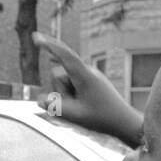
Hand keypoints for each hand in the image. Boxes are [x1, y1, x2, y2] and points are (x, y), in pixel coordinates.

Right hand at [32, 31, 141, 146]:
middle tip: (77, 110)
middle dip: (59, 92)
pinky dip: (66, 89)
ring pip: (63, 81)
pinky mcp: (89, 81)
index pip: (65, 55)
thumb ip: (55, 108)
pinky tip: (52, 62)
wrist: (125, 123)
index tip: (35, 37)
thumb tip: (41, 100)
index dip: (48, 45)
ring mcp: (88, 76)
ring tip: (83, 108)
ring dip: (65, 96)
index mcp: (85, 77)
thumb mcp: (76, 116)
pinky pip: (70, 81)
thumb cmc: (103, 119)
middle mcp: (87, 72)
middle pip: (58, 75)